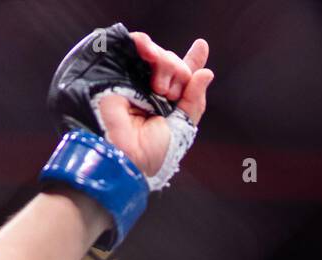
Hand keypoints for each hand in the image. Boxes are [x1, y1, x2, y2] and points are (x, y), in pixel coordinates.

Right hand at [98, 33, 213, 178]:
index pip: (181, 77)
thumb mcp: (182, 127)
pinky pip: (134, 43)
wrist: (123, 154)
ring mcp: (132, 77)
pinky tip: (150, 55)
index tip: (201, 46)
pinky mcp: (115, 67)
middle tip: (170, 94)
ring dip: (166, 64)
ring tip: (159, 88)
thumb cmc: (150, 151)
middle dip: (180, 72)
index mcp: (164, 103)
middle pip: (172, 62)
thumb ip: (195, 100)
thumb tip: (207, 73)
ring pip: (157, 53)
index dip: (192, 61)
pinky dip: (146, 43)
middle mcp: (148, 88)